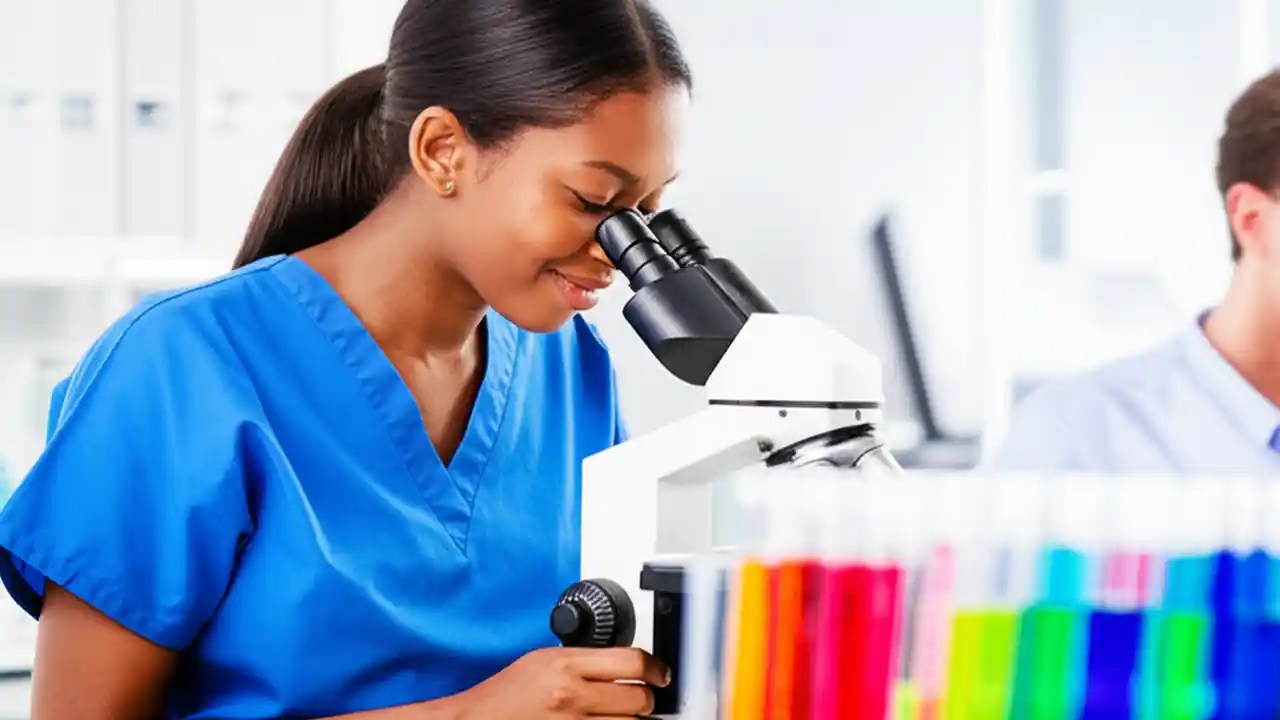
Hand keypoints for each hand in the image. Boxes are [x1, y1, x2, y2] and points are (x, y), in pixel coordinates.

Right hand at [453, 647, 669, 718]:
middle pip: (638, 698)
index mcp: (564, 666)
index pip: (631, 662)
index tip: (660, 673)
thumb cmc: (504, 695)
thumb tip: (622, 665)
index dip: (655, 668)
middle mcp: (570, 696)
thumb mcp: (543, 661)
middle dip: (647, 699)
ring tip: (625, 716)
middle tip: (643, 699)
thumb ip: (583, 661)